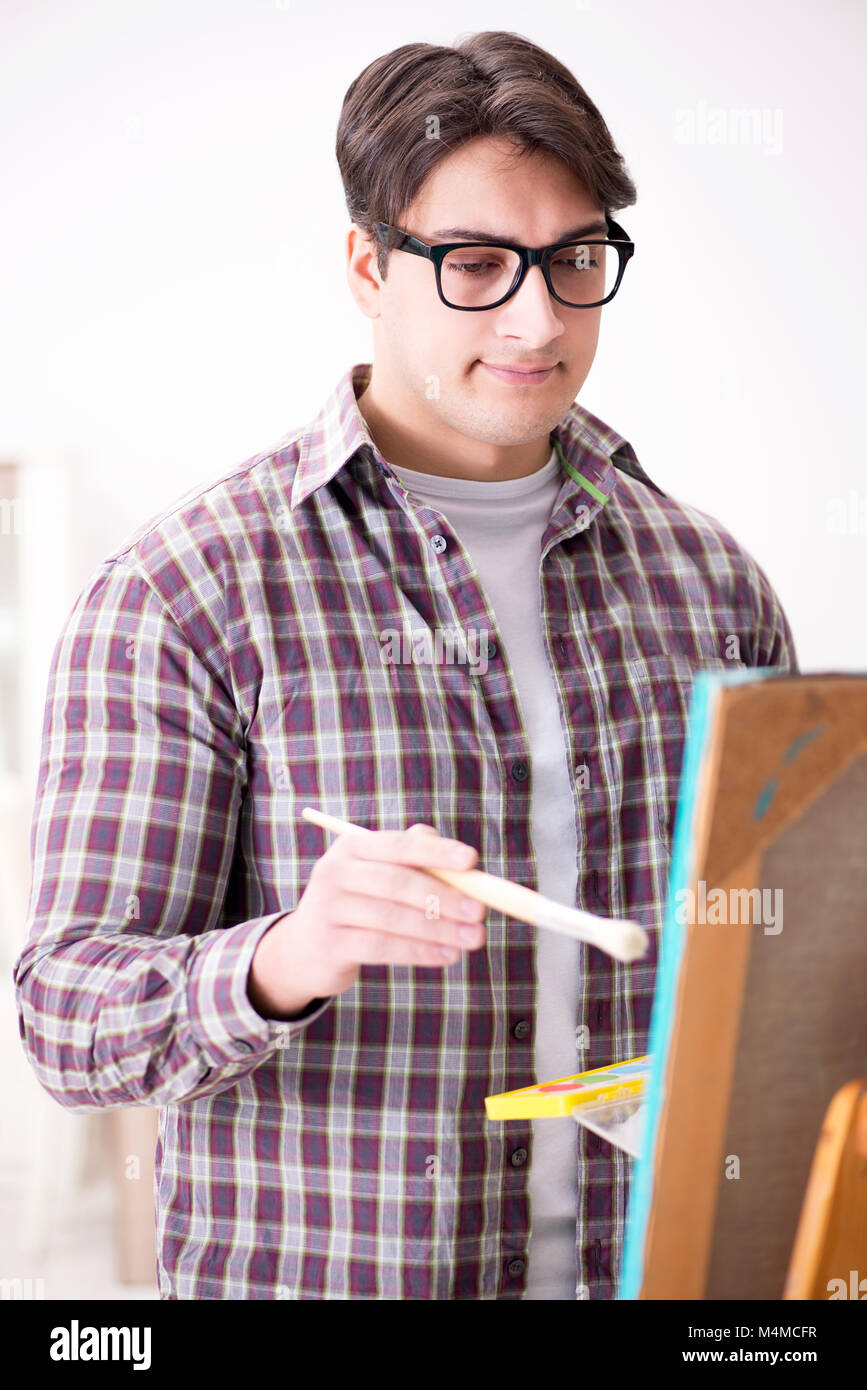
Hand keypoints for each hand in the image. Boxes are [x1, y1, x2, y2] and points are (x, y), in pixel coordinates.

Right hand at [248, 823, 484, 1018]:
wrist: (305, 949)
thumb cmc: (358, 904)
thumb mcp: (379, 875)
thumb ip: (417, 861)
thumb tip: (464, 862)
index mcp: (352, 847)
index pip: (399, 845)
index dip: (436, 852)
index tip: (472, 860)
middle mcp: (335, 872)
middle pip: (397, 883)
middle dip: (444, 897)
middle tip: (480, 911)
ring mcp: (329, 909)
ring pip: (393, 918)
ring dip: (439, 930)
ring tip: (473, 938)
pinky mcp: (331, 944)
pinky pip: (383, 947)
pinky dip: (420, 952)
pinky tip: (448, 956)